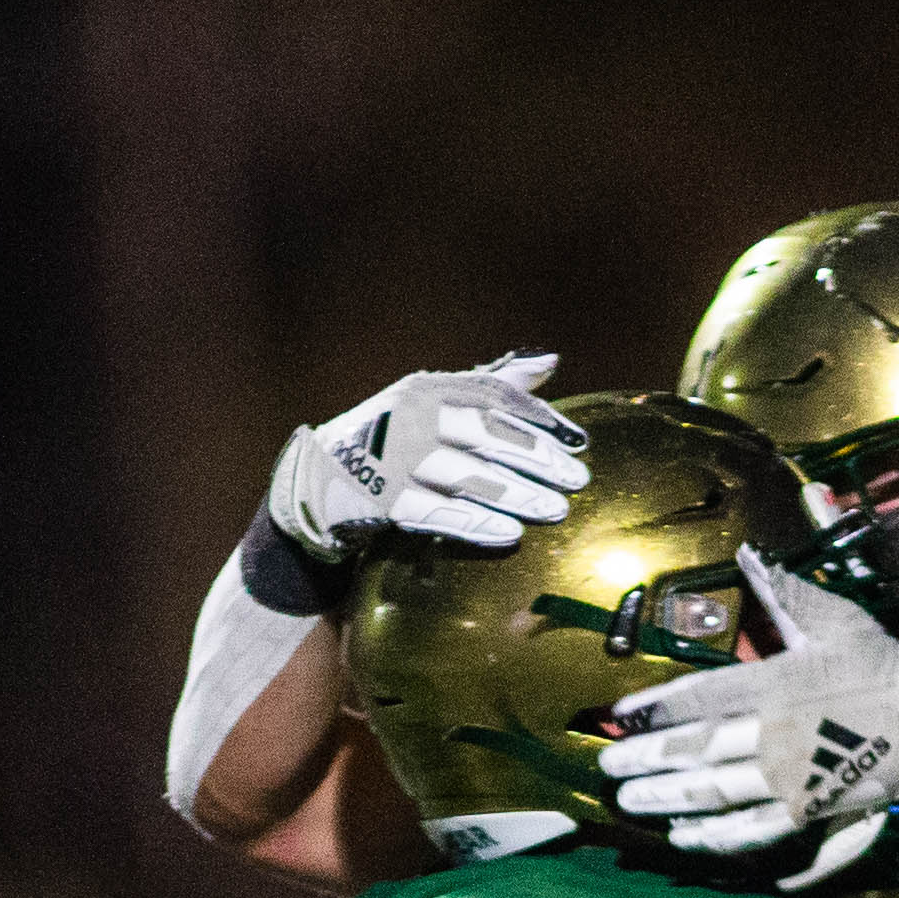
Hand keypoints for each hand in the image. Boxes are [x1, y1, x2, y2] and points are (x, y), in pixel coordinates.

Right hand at [268, 352, 589, 554]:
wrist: (321, 476)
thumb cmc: (397, 435)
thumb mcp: (435, 400)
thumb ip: (491, 384)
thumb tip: (550, 363)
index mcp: (427, 388)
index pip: (494, 395)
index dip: (540, 417)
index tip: (578, 441)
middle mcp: (412, 418)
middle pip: (486, 434)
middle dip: (537, 457)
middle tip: (577, 479)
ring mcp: (397, 460)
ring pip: (469, 476)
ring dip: (517, 495)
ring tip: (556, 511)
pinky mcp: (385, 501)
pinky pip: (440, 514)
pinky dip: (477, 525)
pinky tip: (510, 534)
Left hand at [601, 552, 898, 852]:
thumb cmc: (880, 666)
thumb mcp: (834, 618)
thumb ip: (783, 592)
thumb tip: (746, 553)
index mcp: (778, 684)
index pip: (701, 696)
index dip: (655, 709)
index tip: (619, 718)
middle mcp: (776, 734)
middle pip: (697, 751)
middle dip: (646, 761)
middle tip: (608, 768)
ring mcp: (791, 776)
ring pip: (715, 793)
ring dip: (668, 799)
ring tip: (630, 800)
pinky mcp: (807, 808)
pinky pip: (752, 828)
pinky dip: (714, 836)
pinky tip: (682, 836)